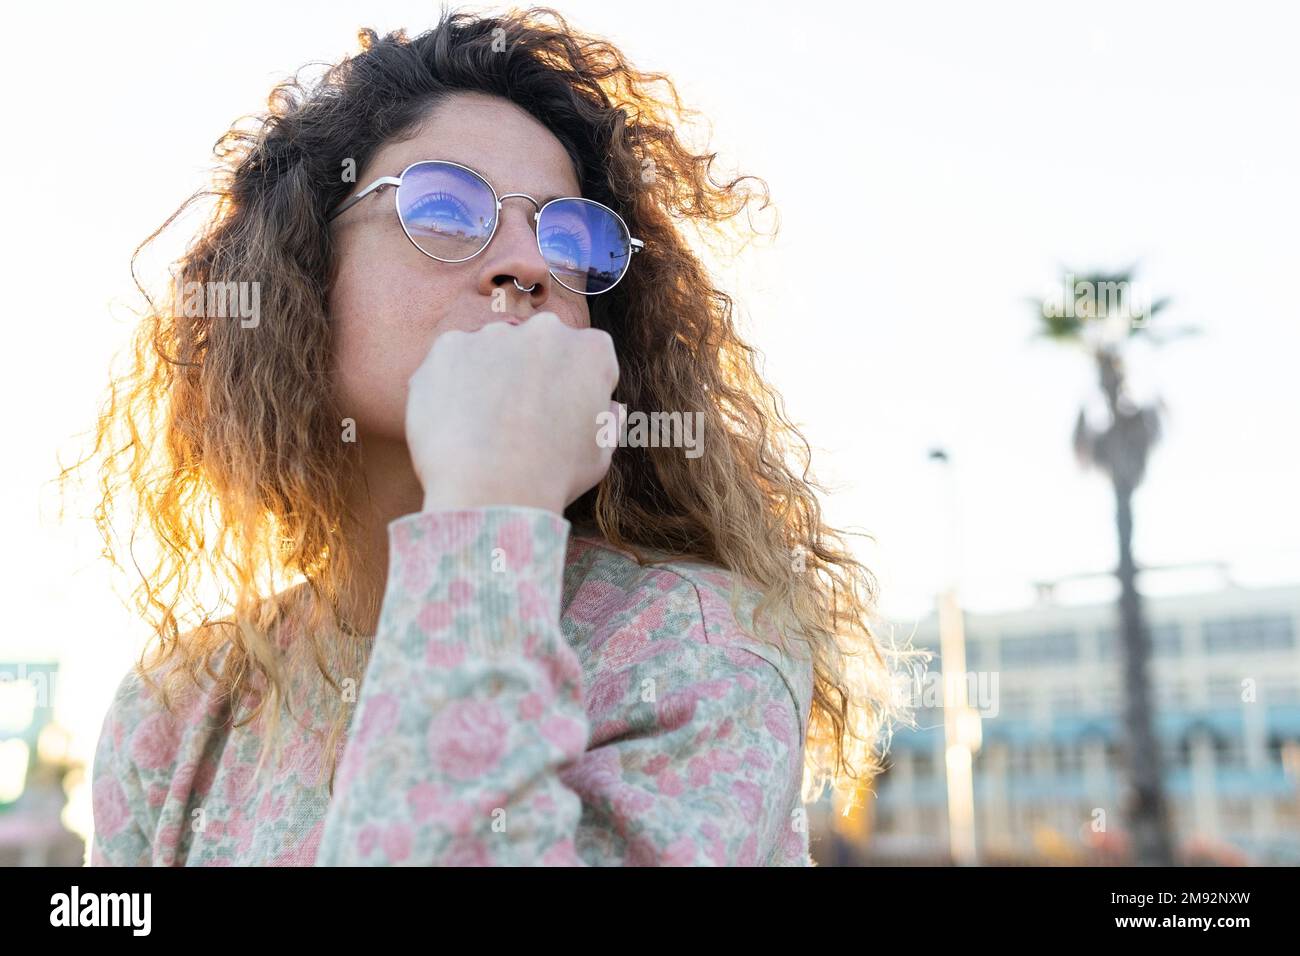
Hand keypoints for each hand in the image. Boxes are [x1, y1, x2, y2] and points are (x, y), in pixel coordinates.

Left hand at [406, 312, 620, 515]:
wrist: (487, 493)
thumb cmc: (552, 479)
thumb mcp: (600, 454)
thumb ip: (608, 420)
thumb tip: (609, 407)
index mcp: (593, 350)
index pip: (587, 358)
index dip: (575, 390)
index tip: (561, 418)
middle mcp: (546, 330)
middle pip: (539, 346)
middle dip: (532, 373)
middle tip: (519, 421)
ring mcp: (494, 334)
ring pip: (494, 350)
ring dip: (491, 376)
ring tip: (484, 426)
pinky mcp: (448, 347)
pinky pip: (453, 360)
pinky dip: (453, 384)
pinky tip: (458, 421)